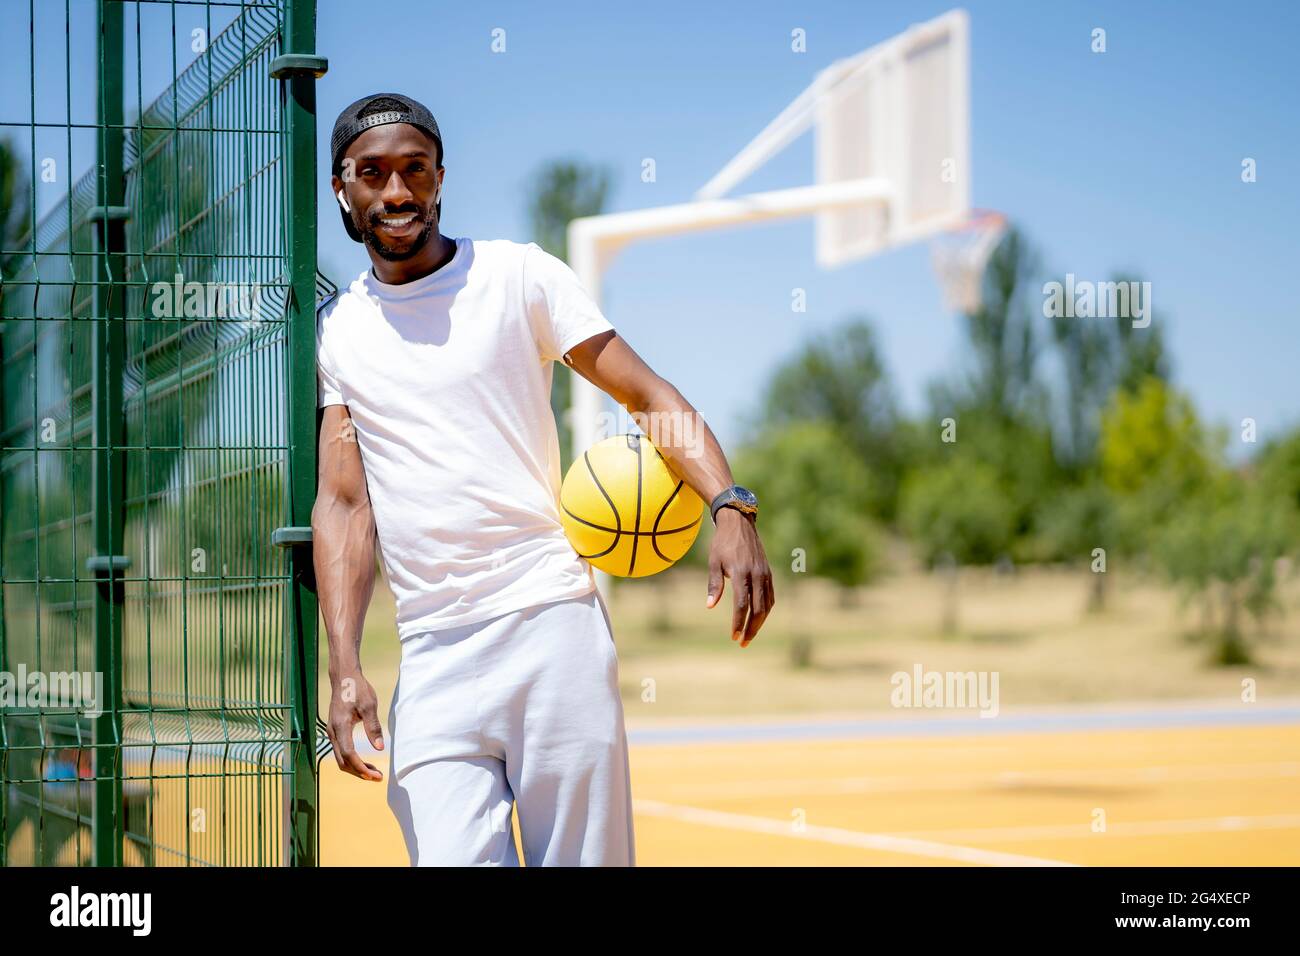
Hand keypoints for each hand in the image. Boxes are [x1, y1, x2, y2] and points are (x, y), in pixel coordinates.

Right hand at [326, 667, 384, 780]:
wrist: (344, 677)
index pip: (348, 754)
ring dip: (355, 767)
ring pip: (340, 758)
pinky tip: (364, 761)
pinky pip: (340, 751)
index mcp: (340, 726)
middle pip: (342, 761)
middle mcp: (333, 732)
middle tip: (377, 777)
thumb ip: (373, 728)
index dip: (361, 767)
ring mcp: (332, 732)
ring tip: (373, 772)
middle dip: (359, 772)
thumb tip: (380, 748)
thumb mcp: (369, 706)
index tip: (375, 775)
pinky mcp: (335, 730)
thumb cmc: (357, 689)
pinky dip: (351, 759)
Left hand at [705, 507, 774, 647]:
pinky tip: (758, 618)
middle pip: (758, 609)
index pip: (742, 605)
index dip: (738, 623)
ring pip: (767, 605)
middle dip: (751, 629)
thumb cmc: (722, 543)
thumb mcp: (713, 562)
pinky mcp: (768, 573)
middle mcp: (756, 575)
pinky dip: (765, 610)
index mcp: (741, 573)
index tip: (733, 636)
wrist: (739, 523)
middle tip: (742, 642)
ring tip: (749, 635)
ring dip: (759, 623)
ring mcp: (765, 574)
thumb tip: (710, 606)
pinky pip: (770, 597)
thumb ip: (714, 585)